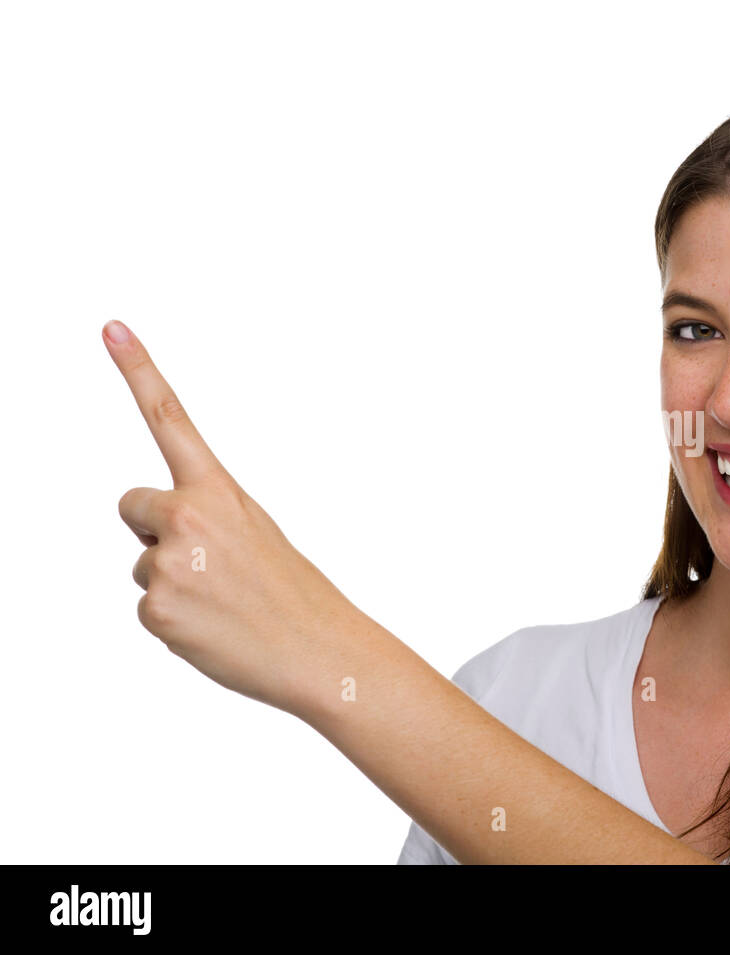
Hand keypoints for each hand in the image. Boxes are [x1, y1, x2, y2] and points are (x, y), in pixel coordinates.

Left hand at [105, 319, 362, 713]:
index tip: (110, 327)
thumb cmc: (292, 593)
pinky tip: (212, 627)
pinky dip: (174, 620)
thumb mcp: (256, 534)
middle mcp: (189, 518)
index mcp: (219, 492)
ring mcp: (168, 564)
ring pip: (141, 563)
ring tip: (222, 602)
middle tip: (208, 564)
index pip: (171, 420)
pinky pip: (144, 607)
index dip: (137, 370)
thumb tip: (157, 536)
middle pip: (132, 505)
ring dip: (172, 582)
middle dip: (155, 530)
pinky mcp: (155, 609)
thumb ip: (203, 516)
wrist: (319, 652)